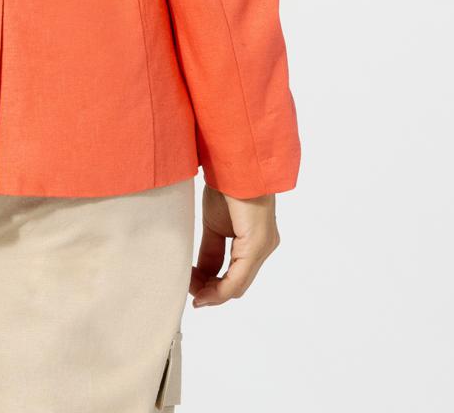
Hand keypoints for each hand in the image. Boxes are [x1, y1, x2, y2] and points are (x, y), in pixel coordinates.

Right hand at [189, 183, 280, 307]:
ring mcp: (262, 246)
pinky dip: (219, 288)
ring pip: (239, 285)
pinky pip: (238, 277)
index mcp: (254, 239)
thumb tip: (199, 272)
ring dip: (213, 293)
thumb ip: (211, 248)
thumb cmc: (224, 183)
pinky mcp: (257, 243)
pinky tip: (202, 290)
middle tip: (188, 291)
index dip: (212, 285)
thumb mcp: (213, 223)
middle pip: (237, 284)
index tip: (191, 288)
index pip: (235, 274)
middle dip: (211, 291)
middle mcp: (264, 246)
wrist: (233, 160)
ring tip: (192, 293)